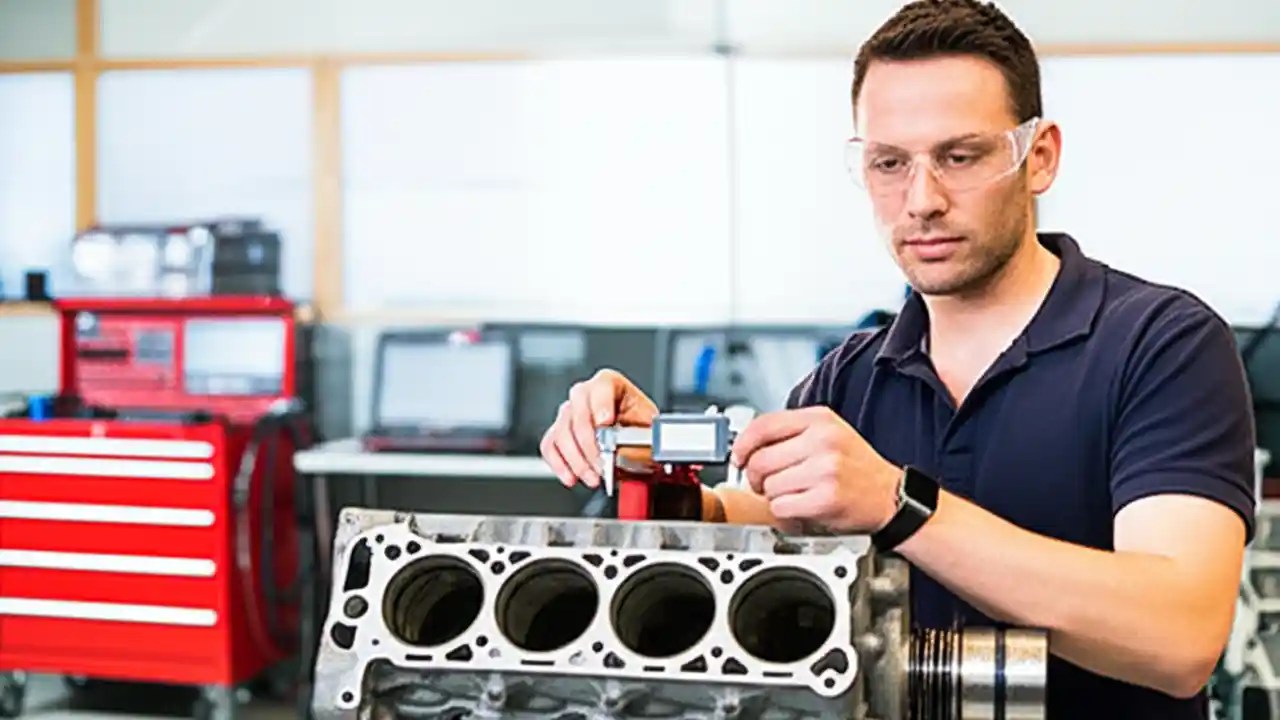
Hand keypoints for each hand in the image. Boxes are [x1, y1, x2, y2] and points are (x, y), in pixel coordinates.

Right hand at [539, 369, 658, 488]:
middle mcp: (586, 395)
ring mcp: (569, 412)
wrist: (636, 441)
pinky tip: (571, 476)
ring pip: (561, 433)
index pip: (601, 387)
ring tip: (592, 477)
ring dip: (576, 460)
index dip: (601, 405)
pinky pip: (550, 446)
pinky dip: (559, 464)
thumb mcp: (648, 428)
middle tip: (601, 464)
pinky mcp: (558, 432)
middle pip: (576, 412)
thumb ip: (641, 435)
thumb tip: (636, 448)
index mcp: (610, 384)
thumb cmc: (641, 429)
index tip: (605, 423)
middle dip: (588, 444)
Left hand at [731, 406, 901, 533]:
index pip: (763, 425)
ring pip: (769, 486)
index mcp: (819, 419)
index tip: (738, 457)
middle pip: (760, 459)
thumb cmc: (855, 467)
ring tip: (791, 494)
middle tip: (765, 483)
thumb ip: (791, 433)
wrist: (891, 496)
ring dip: (772, 496)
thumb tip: (748, 444)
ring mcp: (825, 470)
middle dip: (756, 477)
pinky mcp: (825, 498)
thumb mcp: (829, 433)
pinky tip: (799, 507)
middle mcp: (823, 441)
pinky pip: (781, 507)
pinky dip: (783, 512)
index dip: (743, 444)